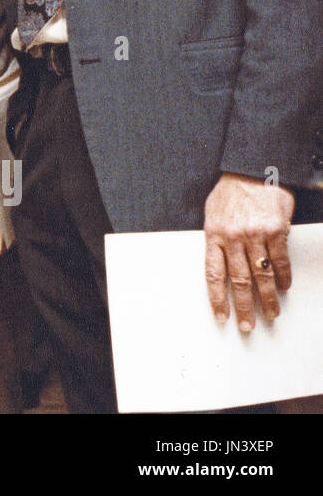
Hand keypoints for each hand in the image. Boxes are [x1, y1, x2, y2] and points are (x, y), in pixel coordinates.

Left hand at [203, 172, 294, 331]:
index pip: (213, 274)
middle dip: (243, 307)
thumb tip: (219, 264)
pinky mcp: (275, 230)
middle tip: (248, 326)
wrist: (252, 169)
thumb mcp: (212, 214)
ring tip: (271, 314)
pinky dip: (283, 277)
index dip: (217, 298)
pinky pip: (280, 261)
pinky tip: (284, 288)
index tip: (222, 316)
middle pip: (238, 280)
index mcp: (214, 234)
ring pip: (261, 275)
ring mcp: (255, 234)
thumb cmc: (230, 192)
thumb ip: (216, 239)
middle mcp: (233, 237)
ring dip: (267, 298)